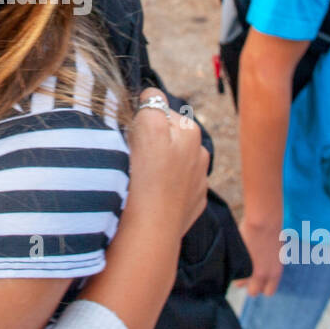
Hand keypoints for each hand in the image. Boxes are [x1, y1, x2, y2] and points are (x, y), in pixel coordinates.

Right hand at [125, 90, 208, 239]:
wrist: (149, 232)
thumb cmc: (145, 177)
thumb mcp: (146, 127)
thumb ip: (152, 103)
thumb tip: (152, 97)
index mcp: (189, 130)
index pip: (157, 108)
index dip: (138, 118)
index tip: (129, 135)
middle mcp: (200, 153)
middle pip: (165, 136)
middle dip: (150, 142)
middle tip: (132, 159)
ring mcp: (197, 182)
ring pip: (170, 163)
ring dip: (157, 167)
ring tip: (140, 181)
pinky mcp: (190, 206)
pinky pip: (173, 189)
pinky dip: (163, 190)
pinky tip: (150, 198)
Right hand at [237, 214, 283, 295]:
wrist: (265, 221)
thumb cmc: (272, 228)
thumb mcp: (276, 249)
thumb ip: (269, 262)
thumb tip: (260, 264)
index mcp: (276, 272)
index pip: (269, 291)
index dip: (262, 286)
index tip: (257, 278)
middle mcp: (265, 275)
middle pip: (253, 292)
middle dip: (248, 285)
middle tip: (244, 274)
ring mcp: (251, 270)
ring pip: (239, 285)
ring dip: (237, 277)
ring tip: (235, 265)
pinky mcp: (240, 264)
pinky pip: (232, 273)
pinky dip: (229, 269)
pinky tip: (230, 259)